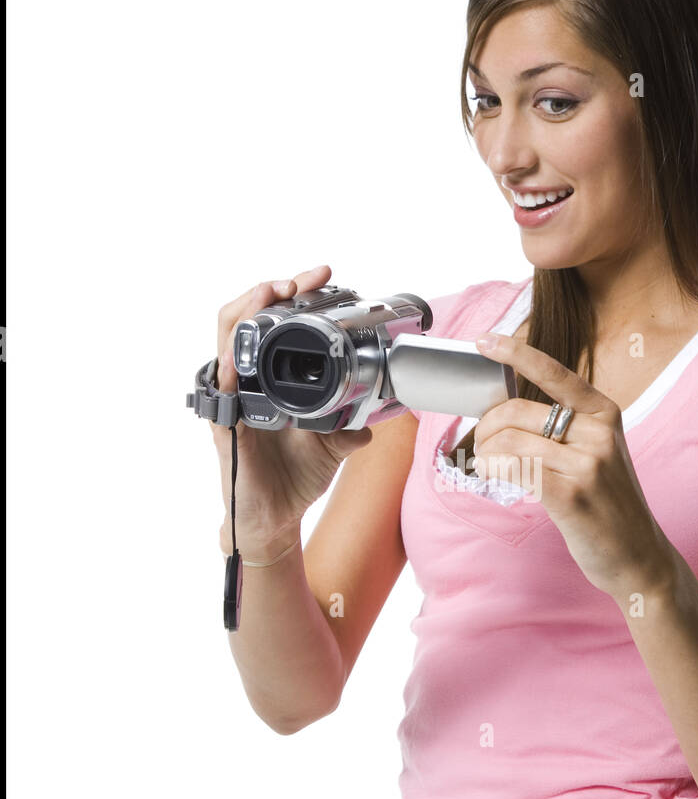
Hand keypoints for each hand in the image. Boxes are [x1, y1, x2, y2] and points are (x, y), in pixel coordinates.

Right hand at [210, 263, 373, 555]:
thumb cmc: (295, 478)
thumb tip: (374, 421)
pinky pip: (222, 391)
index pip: (272, 323)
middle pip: (244, 319)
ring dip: (247, 314)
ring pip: (226, 341)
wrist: (275, 518)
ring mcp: (232, 401)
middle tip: (300, 281)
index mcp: (269, 380)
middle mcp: (246, 383)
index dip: (292, 296)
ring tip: (271, 295)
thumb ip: (350, 429)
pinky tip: (240, 358)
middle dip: (269, 291)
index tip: (322, 279)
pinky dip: (229, 369)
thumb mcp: (333, 448)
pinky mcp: (225, 426)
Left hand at [472, 332, 675, 603]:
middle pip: (517, 412)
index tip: (484, 341)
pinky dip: (493, 470)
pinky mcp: (571, 495)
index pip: (554, 372)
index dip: (515, 353)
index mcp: (604, 413)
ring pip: (510, 441)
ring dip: (485, 453)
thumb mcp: (598, 453)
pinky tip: (492, 476)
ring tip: (486, 466)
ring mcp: (588, 464)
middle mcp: (598, 433)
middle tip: (481, 446)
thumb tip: (504, 411)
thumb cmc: (608, 504)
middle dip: (486, 427)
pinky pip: (514, 469)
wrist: (639, 556)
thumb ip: (563, 429)